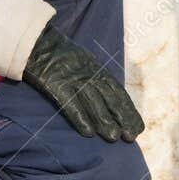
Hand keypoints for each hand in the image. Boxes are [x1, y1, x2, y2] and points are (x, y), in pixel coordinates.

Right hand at [20, 22, 143, 142]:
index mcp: (99, 71)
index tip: (138, 129)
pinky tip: (88, 132)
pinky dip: (80, 117)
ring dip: (104, 120)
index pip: (119, 93)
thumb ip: (98, 80)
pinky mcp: (57, 84)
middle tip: (130, 137)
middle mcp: (91, 75)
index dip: (129, 111)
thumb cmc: (63, 57)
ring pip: (93, 102)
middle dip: (122, 118)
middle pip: (109, 99)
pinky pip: (70, 103)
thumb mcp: (87, 64)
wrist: (39, 42)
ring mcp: (74, 80)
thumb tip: (113, 105)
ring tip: (113, 137)